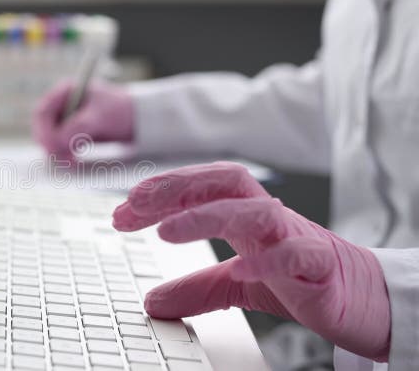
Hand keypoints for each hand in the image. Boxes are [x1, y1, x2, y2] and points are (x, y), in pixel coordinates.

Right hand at [32, 81, 133, 157]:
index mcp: (66, 92)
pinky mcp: (72, 133)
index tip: (51, 147)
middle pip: (43, 127)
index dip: (44, 131)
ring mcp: (66, 119)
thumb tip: (56, 143)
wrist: (138, 119)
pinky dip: (64, 155)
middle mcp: (62, 104)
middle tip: (61, 159)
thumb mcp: (100, 116)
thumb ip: (77, 127)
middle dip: (50, 144)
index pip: (43, 112)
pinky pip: (60, 146)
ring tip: (71, 163)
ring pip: (50, 138)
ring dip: (57, 152)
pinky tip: (74, 162)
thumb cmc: (120, 110)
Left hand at [112, 162, 391, 361]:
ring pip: (255, 211)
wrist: (362, 299)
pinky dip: (268, 259)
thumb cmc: (301, 279)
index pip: (201, 188)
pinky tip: (240, 269)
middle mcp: (268, 218)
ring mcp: (295, 238)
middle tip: (132, 205)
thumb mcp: (236, 284)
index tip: (123, 210)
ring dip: (207, 216)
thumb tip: (153, 301)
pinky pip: (297, 255)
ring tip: (166, 232)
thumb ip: (197, 288)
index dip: (161, 192)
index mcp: (245, 215)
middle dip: (175, 189)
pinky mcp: (321, 267)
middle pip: (223, 185)